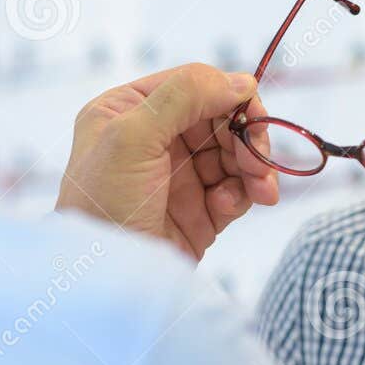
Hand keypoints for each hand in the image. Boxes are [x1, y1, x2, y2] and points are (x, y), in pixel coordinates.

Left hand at [56, 63, 278, 260]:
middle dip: (247, 138)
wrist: (105, 283)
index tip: (253, 120)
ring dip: (253, 168)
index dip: (230, 98)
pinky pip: (237, 189)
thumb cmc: (104, 205)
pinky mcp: (199, 211)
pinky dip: (243, 195)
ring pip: (236, 154)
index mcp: (129, 110)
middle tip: (259, 162)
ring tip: (261, 192)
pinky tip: (227, 209)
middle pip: (222, 119)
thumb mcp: (131, 137)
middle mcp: (155, 138)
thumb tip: (241, 81)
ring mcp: (179, 175)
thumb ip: (184, 97)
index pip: (194, 86)